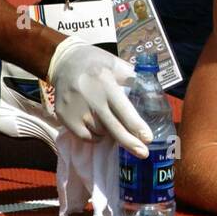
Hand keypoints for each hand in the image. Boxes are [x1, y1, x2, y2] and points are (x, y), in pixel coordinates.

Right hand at [47, 36, 151, 156]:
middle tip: (143, 154)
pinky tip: (98, 125)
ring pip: (100, 133)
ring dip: (111, 134)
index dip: (136, 126)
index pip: (123, 109)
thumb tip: (152, 95)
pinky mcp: (64, 117)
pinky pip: (85, 136)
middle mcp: (90, 98)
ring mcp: (75, 109)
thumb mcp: (117, 65)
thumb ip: (133, 79)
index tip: (148, 138)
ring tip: (111, 120)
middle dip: (129, 142)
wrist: (65, 62)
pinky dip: (95, 136)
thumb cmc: (98, 64)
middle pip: (112, 127)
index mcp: (106, 83)